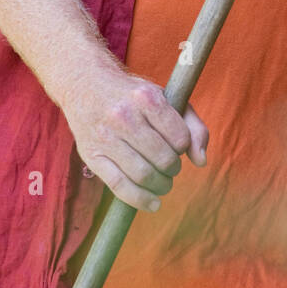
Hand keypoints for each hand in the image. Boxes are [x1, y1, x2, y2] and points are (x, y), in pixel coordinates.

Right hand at [59, 59, 208, 211]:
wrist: (85, 84)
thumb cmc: (133, 95)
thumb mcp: (165, 97)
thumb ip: (192, 125)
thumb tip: (202, 161)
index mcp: (146, 97)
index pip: (180, 137)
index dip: (184, 148)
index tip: (178, 146)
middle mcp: (124, 115)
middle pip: (163, 159)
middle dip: (173, 169)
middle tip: (171, 167)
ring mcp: (105, 136)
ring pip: (143, 174)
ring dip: (160, 185)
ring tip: (163, 182)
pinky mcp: (91, 154)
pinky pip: (119, 185)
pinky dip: (140, 199)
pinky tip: (152, 203)